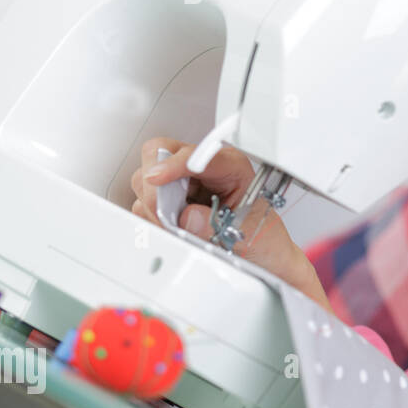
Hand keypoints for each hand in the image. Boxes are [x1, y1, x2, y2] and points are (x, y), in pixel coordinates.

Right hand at [128, 136, 313, 290]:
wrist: (263, 253)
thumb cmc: (260, 234)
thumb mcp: (245, 231)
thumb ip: (215, 224)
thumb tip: (186, 217)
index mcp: (230, 165)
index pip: (194, 154)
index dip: (173, 165)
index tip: (157, 178)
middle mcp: (202, 168)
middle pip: (158, 154)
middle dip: (155, 185)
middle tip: (167, 213)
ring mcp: (182, 183)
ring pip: (145, 179)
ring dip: (153, 205)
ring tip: (179, 225)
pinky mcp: (169, 200)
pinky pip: (144, 203)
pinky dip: (151, 217)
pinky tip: (174, 227)